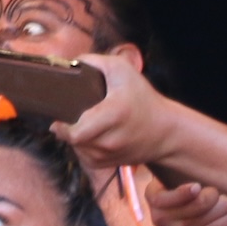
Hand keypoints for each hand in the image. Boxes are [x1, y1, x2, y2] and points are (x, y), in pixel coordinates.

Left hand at [53, 52, 177, 168]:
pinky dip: (84, 147)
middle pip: (73, 140)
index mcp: (113, 114)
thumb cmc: (143, 99)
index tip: (60, 118)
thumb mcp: (122, 70)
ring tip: (87, 124)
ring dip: (76, 138)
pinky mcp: (109, 164)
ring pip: (78, 149)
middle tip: (75, 116)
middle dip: (68, 128)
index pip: (75, 133)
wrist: (166, 132)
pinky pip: (85, 157)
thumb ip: (94, 61)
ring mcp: (109, 155)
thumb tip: (69, 64)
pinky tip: (93, 135)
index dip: (63, 127)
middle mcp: (110, 140)